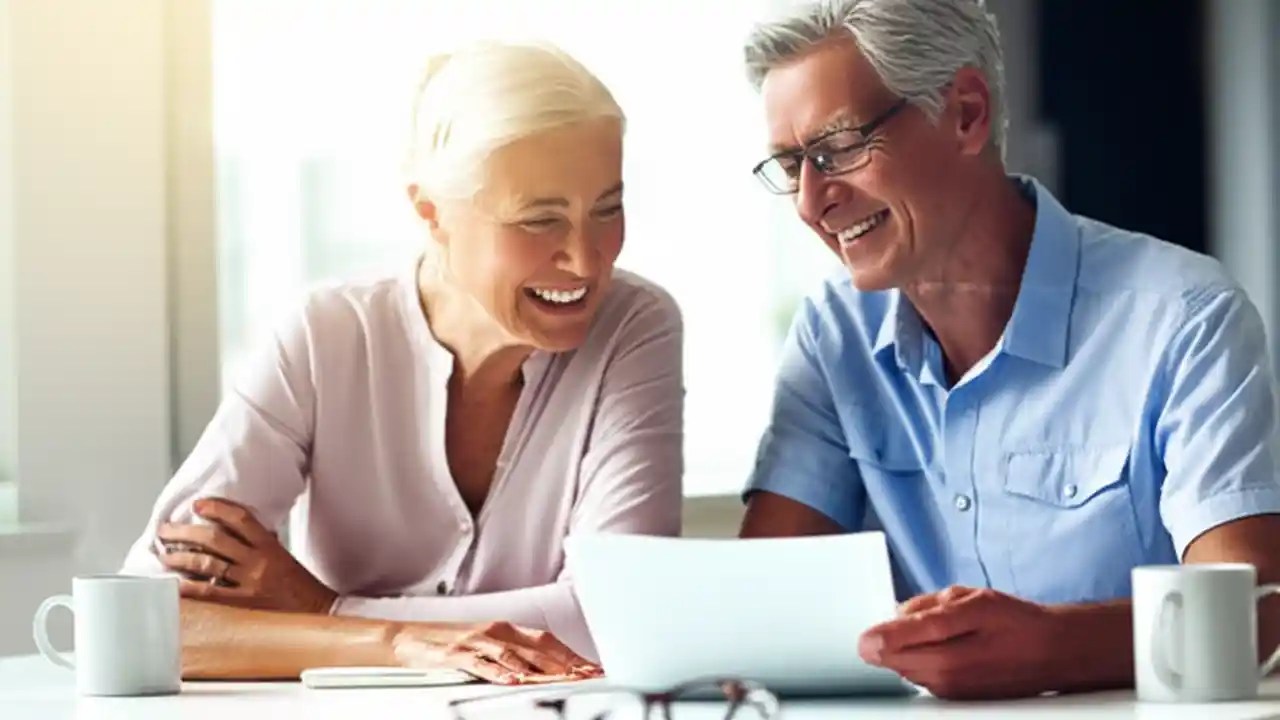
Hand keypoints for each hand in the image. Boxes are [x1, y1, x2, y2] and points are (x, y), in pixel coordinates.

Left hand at [157, 497, 337, 613]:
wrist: (318, 612)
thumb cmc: (300, 586)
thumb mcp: (283, 556)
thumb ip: (262, 543)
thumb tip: (237, 531)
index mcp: (270, 546)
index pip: (240, 518)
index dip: (217, 508)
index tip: (198, 505)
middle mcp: (258, 561)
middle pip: (215, 539)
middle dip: (185, 532)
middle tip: (166, 530)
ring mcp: (249, 583)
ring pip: (207, 563)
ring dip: (181, 558)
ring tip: (164, 554)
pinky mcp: (244, 604)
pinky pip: (210, 593)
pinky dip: (189, 588)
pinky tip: (173, 585)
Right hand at [393, 621, 602, 685]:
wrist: (407, 639)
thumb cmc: (449, 645)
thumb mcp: (487, 647)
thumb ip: (515, 656)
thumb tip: (545, 672)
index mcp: (506, 629)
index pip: (548, 641)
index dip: (572, 654)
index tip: (593, 668)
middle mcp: (496, 632)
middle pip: (539, 647)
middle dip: (567, 663)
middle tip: (589, 675)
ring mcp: (477, 642)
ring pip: (516, 655)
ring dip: (542, 669)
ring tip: (564, 679)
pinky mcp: (457, 654)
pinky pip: (482, 664)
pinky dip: (499, 673)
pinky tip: (514, 681)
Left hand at [858, 586, 1069, 698]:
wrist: (1054, 654)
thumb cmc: (1015, 622)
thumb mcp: (973, 598)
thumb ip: (929, 606)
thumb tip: (895, 614)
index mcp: (953, 638)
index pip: (896, 642)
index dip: (876, 637)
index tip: (866, 636)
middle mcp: (949, 671)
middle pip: (894, 660)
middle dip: (890, 642)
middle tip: (900, 625)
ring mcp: (952, 689)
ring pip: (907, 670)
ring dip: (907, 653)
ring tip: (937, 636)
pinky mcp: (956, 699)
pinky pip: (923, 680)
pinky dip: (923, 664)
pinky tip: (945, 651)